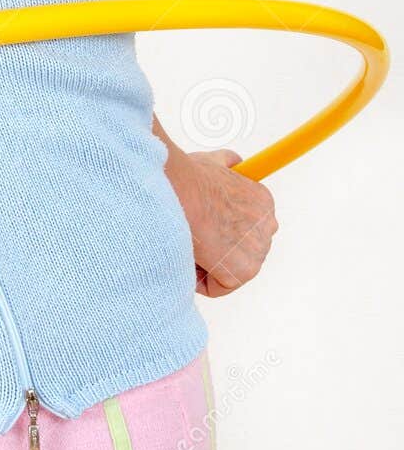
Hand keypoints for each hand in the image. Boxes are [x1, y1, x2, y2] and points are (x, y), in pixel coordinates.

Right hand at [169, 148, 279, 298]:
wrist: (182, 192)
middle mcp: (267, 227)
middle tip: (190, 236)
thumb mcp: (214, 162)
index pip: (246, 226)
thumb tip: (235, 163)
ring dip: (204, 263)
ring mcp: (257, 251)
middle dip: (214, 248)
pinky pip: (216, 287)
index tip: (205, 226)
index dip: (220, 228)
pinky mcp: (243, 272)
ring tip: (185, 243)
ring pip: (226, 270)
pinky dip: (197, 278)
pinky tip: (185, 256)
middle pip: (238, 250)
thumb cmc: (191, 179)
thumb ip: (228, 164)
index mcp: (262, 202)